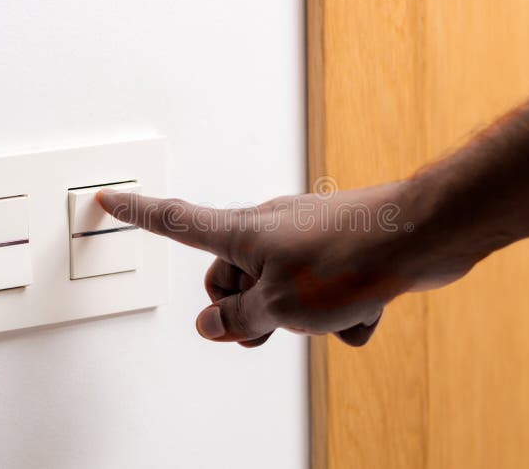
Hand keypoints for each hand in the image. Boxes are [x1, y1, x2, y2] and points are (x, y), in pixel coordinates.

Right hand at [97, 181, 480, 346]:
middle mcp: (270, 228)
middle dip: (241, 309)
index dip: (138, 214)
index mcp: (243, 232)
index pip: (175, 221)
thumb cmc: (349, 259)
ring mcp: (306, 238)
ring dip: (294, 315)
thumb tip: (211, 323)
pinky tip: (359, 311)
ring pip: (278, 288)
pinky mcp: (339, 250)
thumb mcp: (278, 306)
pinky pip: (320, 292)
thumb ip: (238, 319)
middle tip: (261, 330)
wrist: (421, 236)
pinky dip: (334, 311)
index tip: (108, 198)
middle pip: (229, 274)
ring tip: (325, 317)